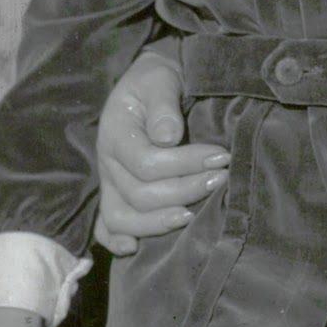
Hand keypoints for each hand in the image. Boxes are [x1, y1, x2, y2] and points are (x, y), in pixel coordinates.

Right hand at [93, 50, 228, 255]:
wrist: (147, 84)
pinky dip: (117, 241)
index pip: (147, 163)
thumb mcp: (160, 78)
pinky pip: (106, 226)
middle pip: (140, 195)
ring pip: (123, 218)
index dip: (185, 165)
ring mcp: (108, 182)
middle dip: (185, 191)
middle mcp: (107, 162)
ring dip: (160, 222)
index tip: (221, 157)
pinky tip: (136, 249)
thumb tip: (168, 136)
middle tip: (221, 179)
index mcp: (116, 132)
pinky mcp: (114, 194)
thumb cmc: (156, 80)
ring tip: (194, 215)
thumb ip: (163, 103)